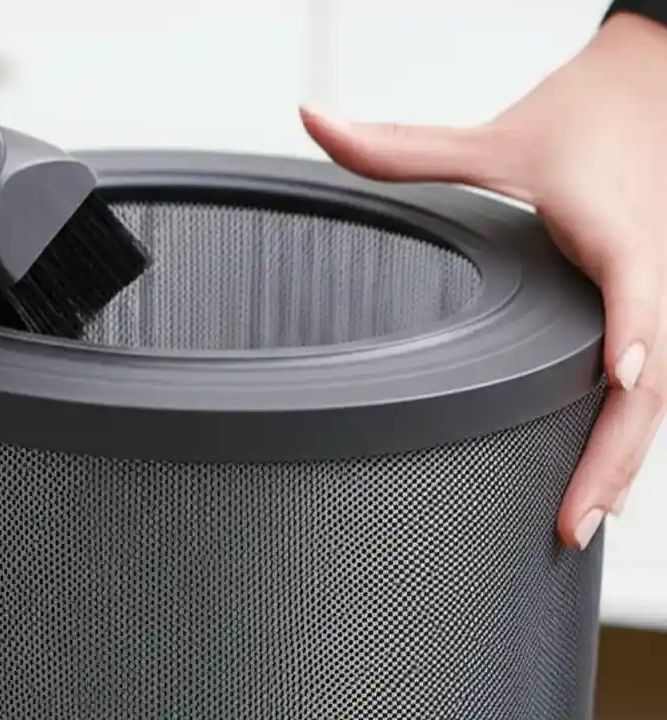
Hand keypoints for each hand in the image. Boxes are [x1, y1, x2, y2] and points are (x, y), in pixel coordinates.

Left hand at [300, 11, 666, 549]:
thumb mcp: (483, 140)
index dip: (629, 327)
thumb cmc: (571, 122)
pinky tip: (599, 480)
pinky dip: (626, 432)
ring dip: (622, 458)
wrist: (643, 95)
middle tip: (569, 519)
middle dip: (614, 451)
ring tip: (578, 522)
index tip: (614, 376)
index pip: (632, 282)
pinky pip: (651, 379)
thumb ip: (393, 146)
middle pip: (648, 374)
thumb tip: (310, 121)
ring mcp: (656, 293)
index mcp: (611, 226)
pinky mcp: (649, 307)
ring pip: (655, 391)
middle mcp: (647, 268)